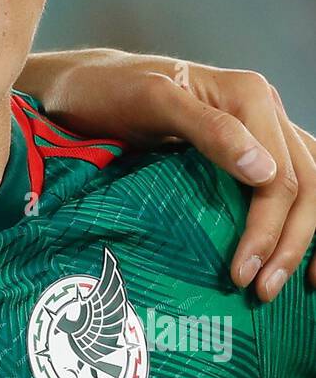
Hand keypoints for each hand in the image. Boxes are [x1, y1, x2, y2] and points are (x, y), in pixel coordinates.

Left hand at [24, 50, 315, 300]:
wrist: (84, 85)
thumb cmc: (109, 91)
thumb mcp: (150, 102)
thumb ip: (208, 129)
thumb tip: (265, 172)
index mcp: (249, 96)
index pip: (281, 178)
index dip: (268, 230)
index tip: (241, 275)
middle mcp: (264, 110)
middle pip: (305, 186)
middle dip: (289, 245)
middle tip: (261, 292)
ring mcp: (259, 130)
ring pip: (308, 187)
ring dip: (299, 239)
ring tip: (279, 284)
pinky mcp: (247, 148)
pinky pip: (289, 183)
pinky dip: (295, 220)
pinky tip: (292, 255)